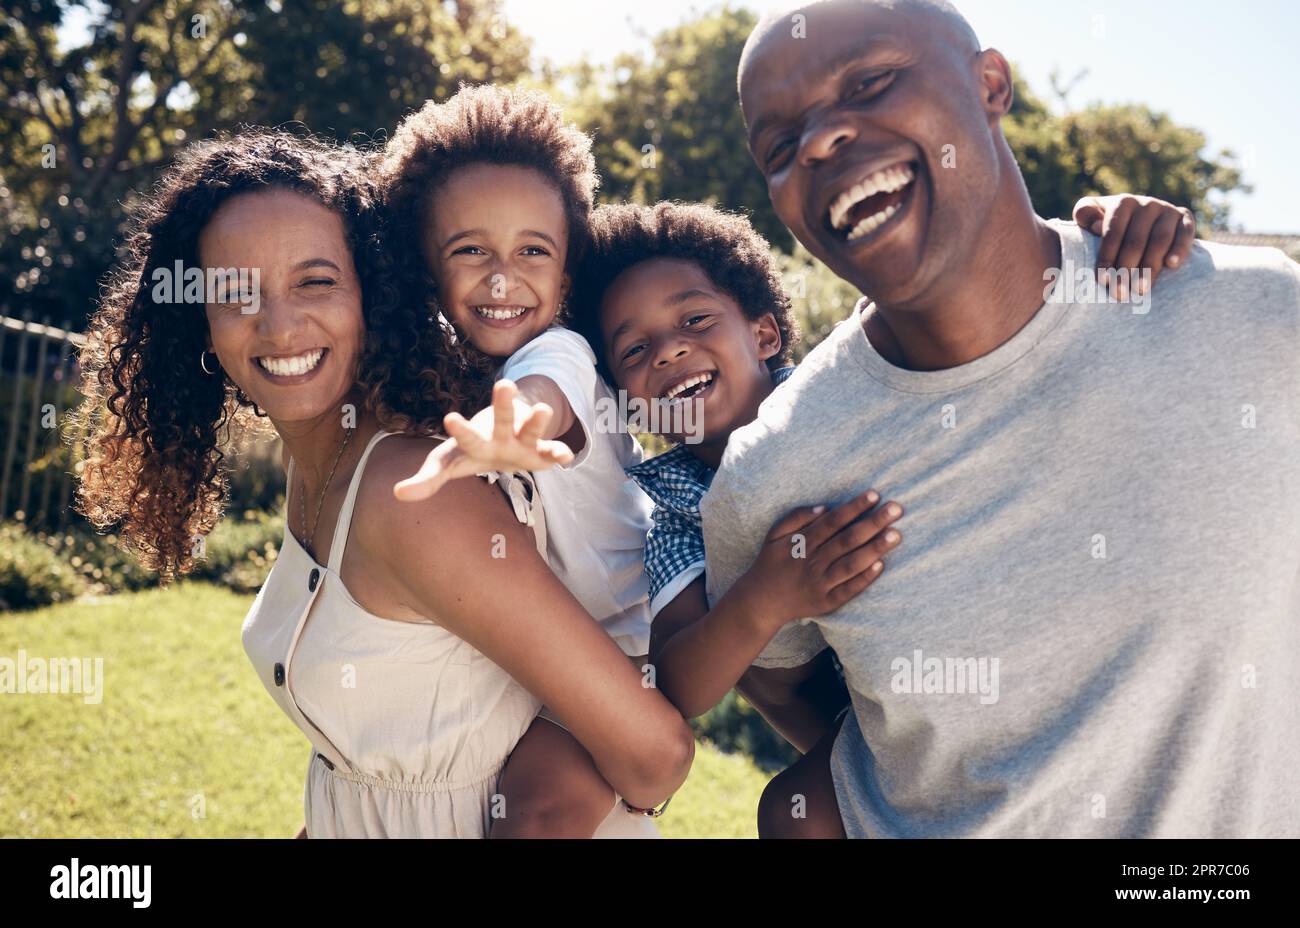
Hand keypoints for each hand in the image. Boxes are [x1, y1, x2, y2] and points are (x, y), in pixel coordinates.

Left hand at [393, 379, 574, 500]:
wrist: (505, 439)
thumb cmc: (471, 452)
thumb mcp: (448, 465)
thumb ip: (427, 480)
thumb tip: (397, 494)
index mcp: (475, 440)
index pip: (465, 436)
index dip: (459, 429)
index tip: (449, 417)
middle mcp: (500, 435)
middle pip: (502, 420)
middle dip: (504, 405)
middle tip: (504, 383)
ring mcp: (522, 441)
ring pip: (531, 429)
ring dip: (537, 420)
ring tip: (543, 410)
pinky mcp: (540, 452)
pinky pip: (551, 451)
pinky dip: (559, 453)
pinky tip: (566, 457)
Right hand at [739, 489, 902, 629]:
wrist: (761, 601)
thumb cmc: (771, 563)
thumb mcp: (774, 535)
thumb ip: (795, 518)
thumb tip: (822, 507)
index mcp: (803, 543)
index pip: (833, 521)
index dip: (854, 507)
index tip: (875, 495)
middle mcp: (813, 561)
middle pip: (847, 539)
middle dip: (873, 523)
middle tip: (896, 509)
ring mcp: (821, 583)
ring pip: (851, 564)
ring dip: (874, 549)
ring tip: (896, 535)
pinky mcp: (827, 602)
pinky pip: (848, 590)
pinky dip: (864, 579)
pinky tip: (881, 566)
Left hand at [1073, 194, 1195, 298]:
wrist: (1137, 222)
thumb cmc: (1106, 225)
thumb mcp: (1088, 217)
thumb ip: (1085, 215)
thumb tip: (1097, 227)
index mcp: (1123, 203)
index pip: (1113, 232)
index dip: (1107, 257)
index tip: (1103, 281)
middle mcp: (1146, 203)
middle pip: (1136, 240)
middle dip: (1126, 269)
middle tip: (1121, 293)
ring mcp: (1167, 210)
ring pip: (1160, 239)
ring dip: (1150, 266)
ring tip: (1141, 289)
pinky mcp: (1185, 218)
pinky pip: (1186, 232)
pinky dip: (1180, 248)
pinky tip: (1171, 265)